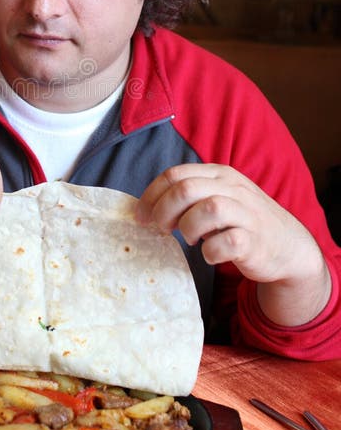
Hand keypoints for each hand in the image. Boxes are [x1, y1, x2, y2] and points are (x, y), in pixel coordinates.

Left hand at [136, 163, 330, 324]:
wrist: (289, 247)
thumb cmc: (242, 222)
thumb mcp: (219, 197)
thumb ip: (189, 196)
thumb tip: (148, 207)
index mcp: (219, 174)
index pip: (175, 174)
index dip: (151, 195)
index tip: (141, 215)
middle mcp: (233, 189)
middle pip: (186, 189)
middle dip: (164, 211)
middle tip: (162, 230)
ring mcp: (246, 214)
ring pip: (207, 209)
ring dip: (189, 228)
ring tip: (191, 239)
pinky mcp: (254, 241)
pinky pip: (225, 242)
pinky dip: (210, 252)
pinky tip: (210, 255)